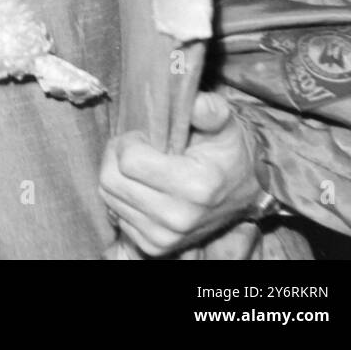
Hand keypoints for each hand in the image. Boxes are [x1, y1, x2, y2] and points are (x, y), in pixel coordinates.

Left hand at [99, 91, 261, 255]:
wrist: (242, 191)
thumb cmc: (225, 151)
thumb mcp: (224, 124)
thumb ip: (211, 111)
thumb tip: (198, 103)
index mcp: (195, 187)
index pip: (128, 161)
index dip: (130, 141)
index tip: (146, 137)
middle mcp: (178, 218)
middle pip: (110, 180)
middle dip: (116, 156)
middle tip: (136, 147)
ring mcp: (165, 237)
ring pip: (108, 196)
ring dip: (117, 175)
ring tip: (142, 166)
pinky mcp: (154, 247)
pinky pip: (116, 214)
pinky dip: (123, 197)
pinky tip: (144, 188)